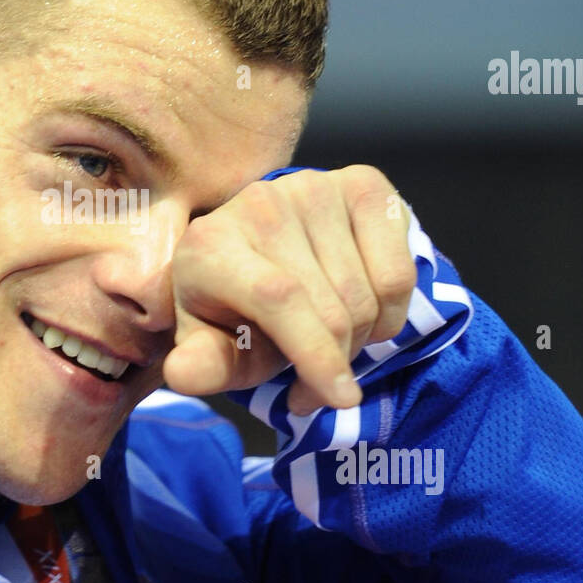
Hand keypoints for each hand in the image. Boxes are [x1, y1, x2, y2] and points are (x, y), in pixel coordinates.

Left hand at [162, 165, 416, 414]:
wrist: (261, 254)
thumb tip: (182, 374)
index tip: (341, 398)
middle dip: (336, 361)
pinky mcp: (362, 184)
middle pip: (333, 306)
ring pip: (369, 294)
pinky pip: (400, 271)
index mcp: (211, 243)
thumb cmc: (234, 312)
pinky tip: (362, 310)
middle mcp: (261, 203)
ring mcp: (314, 186)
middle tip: (319, 381)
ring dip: (363, 339)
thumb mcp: (213, 347)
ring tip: (331, 342)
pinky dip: (392, 312)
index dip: (315, 352)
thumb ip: (203, 365)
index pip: (279, 298)